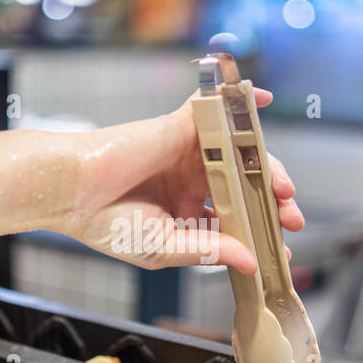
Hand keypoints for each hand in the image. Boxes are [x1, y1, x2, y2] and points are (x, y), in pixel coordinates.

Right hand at [56, 88, 304, 273]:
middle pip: (244, 188)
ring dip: (267, 169)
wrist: (72, 191)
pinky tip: (263, 101)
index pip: (233, 222)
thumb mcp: (165, 248)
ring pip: (239, 156)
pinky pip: (215, 109)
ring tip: (282, 190)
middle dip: (272, 204)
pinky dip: (239, 102)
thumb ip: (209, 250)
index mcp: (184, 212)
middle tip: (290, 219)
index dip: (259, 234)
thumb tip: (250, 260)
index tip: (281, 251)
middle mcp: (190, 181)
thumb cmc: (106, 223)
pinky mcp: (180, 127)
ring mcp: (188, 153)